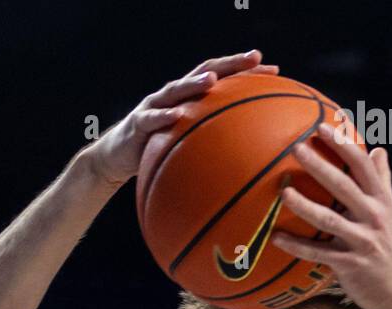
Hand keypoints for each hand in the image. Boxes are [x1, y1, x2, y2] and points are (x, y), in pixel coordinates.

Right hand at [85, 50, 278, 188]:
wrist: (116, 159)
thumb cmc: (156, 152)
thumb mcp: (186, 148)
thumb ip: (209, 146)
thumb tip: (244, 166)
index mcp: (190, 99)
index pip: (223, 78)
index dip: (246, 72)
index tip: (275, 70)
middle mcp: (175, 94)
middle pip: (206, 72)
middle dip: (230, 64)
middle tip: (254, 60)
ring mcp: (155, 105)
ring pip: (178, 88)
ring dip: (195, 83)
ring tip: (213, 80)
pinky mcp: (138, 123)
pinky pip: (152, 118)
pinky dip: (164, 115)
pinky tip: (178, 115)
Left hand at [270, 123, 391, 308]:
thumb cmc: (387, 246)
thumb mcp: (390, 211)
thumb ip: (382, 181)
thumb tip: (379, 149)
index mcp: (381, 200)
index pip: (362, 165)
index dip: (344, 144)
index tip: (323, 126)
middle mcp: (374, 216)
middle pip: (344, 186)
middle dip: (320, 165)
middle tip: (296, 148)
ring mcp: (362, 241)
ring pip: (329, 219)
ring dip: (304, 205)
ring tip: (283, 192)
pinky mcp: (350, 264)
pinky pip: (318, 253)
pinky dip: (297, 246)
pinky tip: (276, 237)